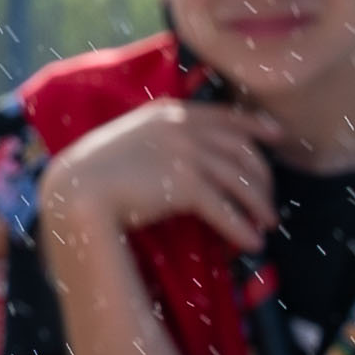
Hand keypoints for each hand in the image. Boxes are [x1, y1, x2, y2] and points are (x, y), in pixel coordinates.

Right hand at [40, 99, 275, 256]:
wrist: (77, 187)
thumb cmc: (95, 168)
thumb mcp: (132, 137)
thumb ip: (161, 137)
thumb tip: (189, 155)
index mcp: (170, 112)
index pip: (226, 115)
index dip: (257, 125)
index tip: (277, 136)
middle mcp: (184, 128)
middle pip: (241, 151)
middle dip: (263, 177)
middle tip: (268, 200)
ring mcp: (186, 153)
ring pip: (240, 180)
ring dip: (259, 206)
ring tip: (267, 224)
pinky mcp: (185, 184)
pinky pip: (225, 208)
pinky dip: (242, 228)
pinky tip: (251, 242)